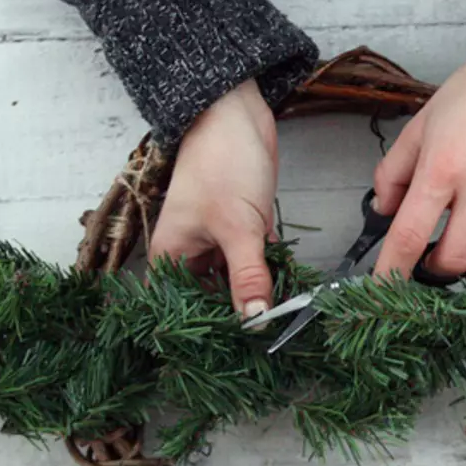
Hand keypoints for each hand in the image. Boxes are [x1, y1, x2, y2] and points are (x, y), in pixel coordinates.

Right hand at [149, 79, 278, 317]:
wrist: (235, 112)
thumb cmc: (221, 163)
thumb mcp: (238, 227)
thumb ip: (249, 276)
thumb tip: (256, 320)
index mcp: (172, 257)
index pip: (182, 308)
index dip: (204, 330)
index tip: (233, 353)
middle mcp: (191, 253)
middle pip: (213, 298)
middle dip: (240, 314)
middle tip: (271, 338)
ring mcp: (217, 240)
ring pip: (239, 279)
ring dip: (260, 292)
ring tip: (286, 316)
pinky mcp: (243, 228)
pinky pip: (256, 261)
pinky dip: (272, 270)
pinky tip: (292, 286)